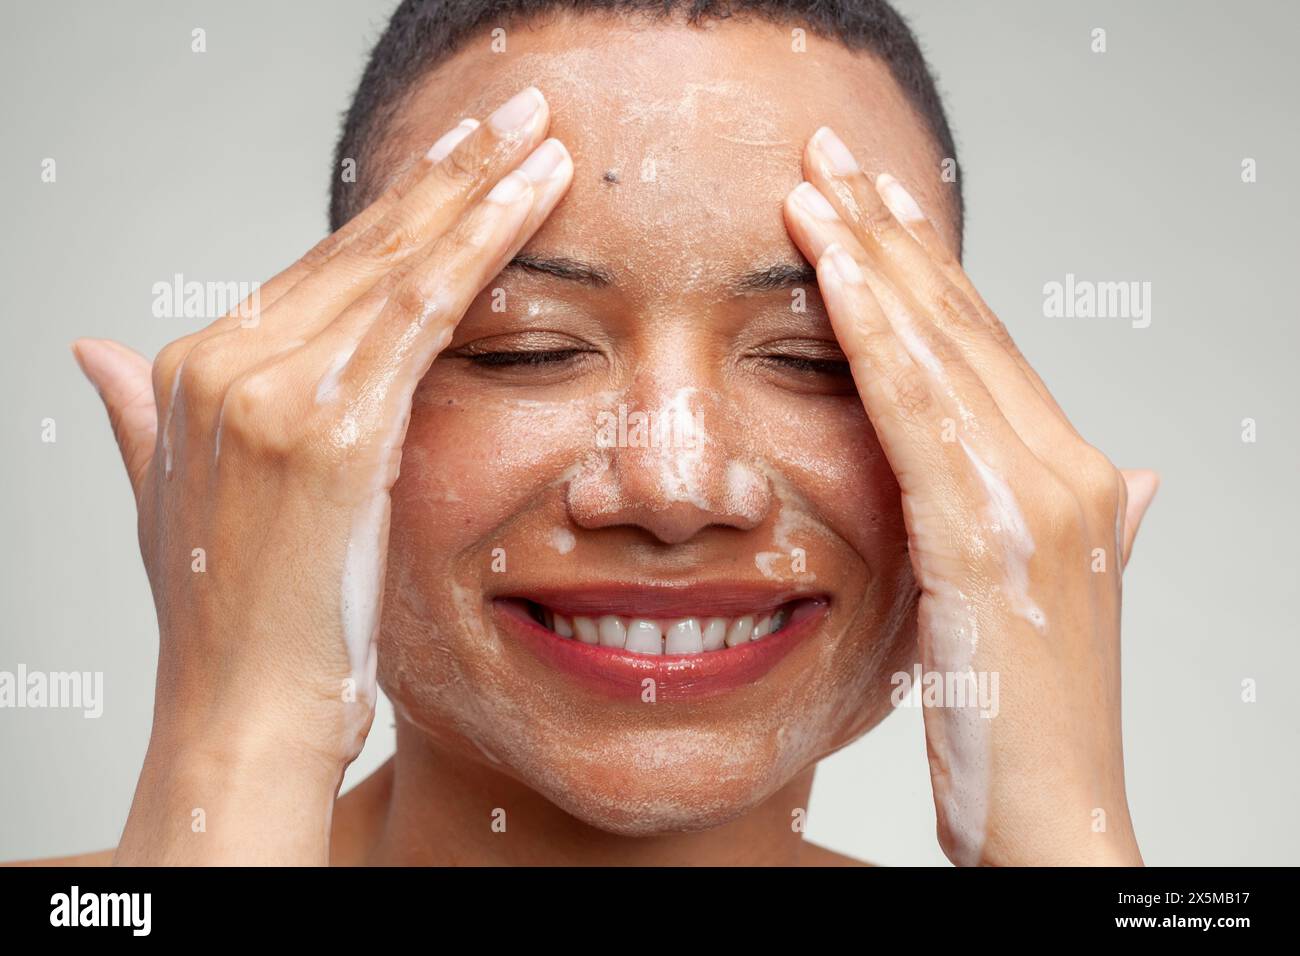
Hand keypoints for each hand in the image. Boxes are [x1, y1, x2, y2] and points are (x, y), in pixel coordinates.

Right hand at [73, 86, 572, 862]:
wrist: (250, 710)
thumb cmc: (244, 620)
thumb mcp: (176, 503)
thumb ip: (142, 418)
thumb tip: (100, 355)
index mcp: (196, 372)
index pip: (321, 267)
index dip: (400, 210)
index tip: (459, 164)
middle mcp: (221, 363)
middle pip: (358, 244)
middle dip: (446, 171)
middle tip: (515, 113)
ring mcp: (269, 392)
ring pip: (396, 262)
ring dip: (475, 189)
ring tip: (538, 136)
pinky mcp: (327, 428)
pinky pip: (421, 314)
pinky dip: (480, 250)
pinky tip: (529, 204)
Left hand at [783, 127, 1157, 865]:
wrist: (1052, 818)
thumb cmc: (1023, 722)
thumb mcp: (1026, 603)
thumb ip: (1061, 525)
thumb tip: (1124, 479)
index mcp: (1065, 476)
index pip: (982, 346)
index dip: (923, 268)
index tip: (868, 206)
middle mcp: (1064, 467)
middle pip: (962, 324)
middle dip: (891, 232)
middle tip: (830, 159)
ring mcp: (1036, 496)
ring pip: (942, 347)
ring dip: (872, 256)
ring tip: (816, 187)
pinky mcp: (990, 534)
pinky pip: (919, 411)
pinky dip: (875, 334)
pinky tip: (835, 273)